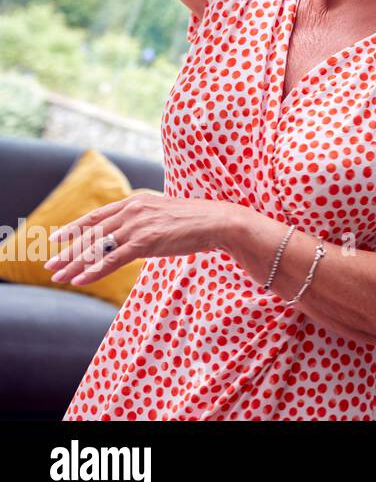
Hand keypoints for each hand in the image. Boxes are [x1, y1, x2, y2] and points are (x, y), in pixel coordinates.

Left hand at [43, 192, 240, 286]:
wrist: (219, 221)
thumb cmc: (198, 220)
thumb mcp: (165, 214)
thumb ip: (146, 219)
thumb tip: (136, 233)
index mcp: (136, 201)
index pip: (97, 215)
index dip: (74, 228)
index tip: (57, 239)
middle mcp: (132, 210)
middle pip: (92, 233)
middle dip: (68, 251)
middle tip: (50, 266)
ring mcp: (138, 225)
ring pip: (97, 248)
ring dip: (75, 264)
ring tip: (58, 277)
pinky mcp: (145, 241)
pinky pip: (112, 259)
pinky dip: (93, 271)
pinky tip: (80, 280)